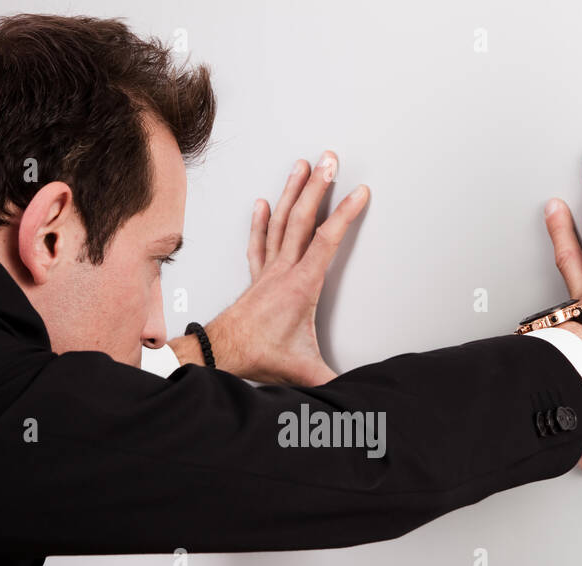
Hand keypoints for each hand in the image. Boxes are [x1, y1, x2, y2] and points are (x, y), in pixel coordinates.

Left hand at [178, 150, 369, 385]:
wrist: (221, 353)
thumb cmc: (259, 355)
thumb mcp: (306, 372)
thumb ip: (336, 381)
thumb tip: (357, 390)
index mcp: (301, 286)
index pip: (327, 241)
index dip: (345, 214)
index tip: (360, 193)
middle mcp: (283, 271)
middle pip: (302, 218)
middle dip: (318, 186)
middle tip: (330, 159)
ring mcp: (267, 271)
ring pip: (280, 221)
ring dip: (292, 192)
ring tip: (302, 166)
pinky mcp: (256, 277)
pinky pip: (258, 241)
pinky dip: (260, 220)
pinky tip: (262, 202)